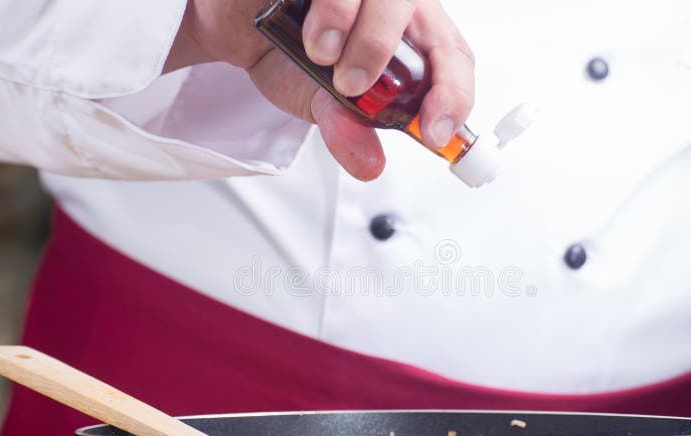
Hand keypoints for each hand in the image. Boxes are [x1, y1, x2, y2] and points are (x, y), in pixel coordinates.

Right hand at [165, 0, 474, 180]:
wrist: (237, 31)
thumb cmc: (290, 57)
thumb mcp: (323, 106)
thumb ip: (349, 131)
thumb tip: (370, 163)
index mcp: (409, 36)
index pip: (452, 57)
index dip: (453, 93)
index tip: (434, 131)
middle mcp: (392, 3)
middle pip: (421, 9)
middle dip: (386, 52)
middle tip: (351, 86)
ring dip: (356, 26)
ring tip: (322, 55)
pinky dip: (331, 8)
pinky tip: (310, 32)